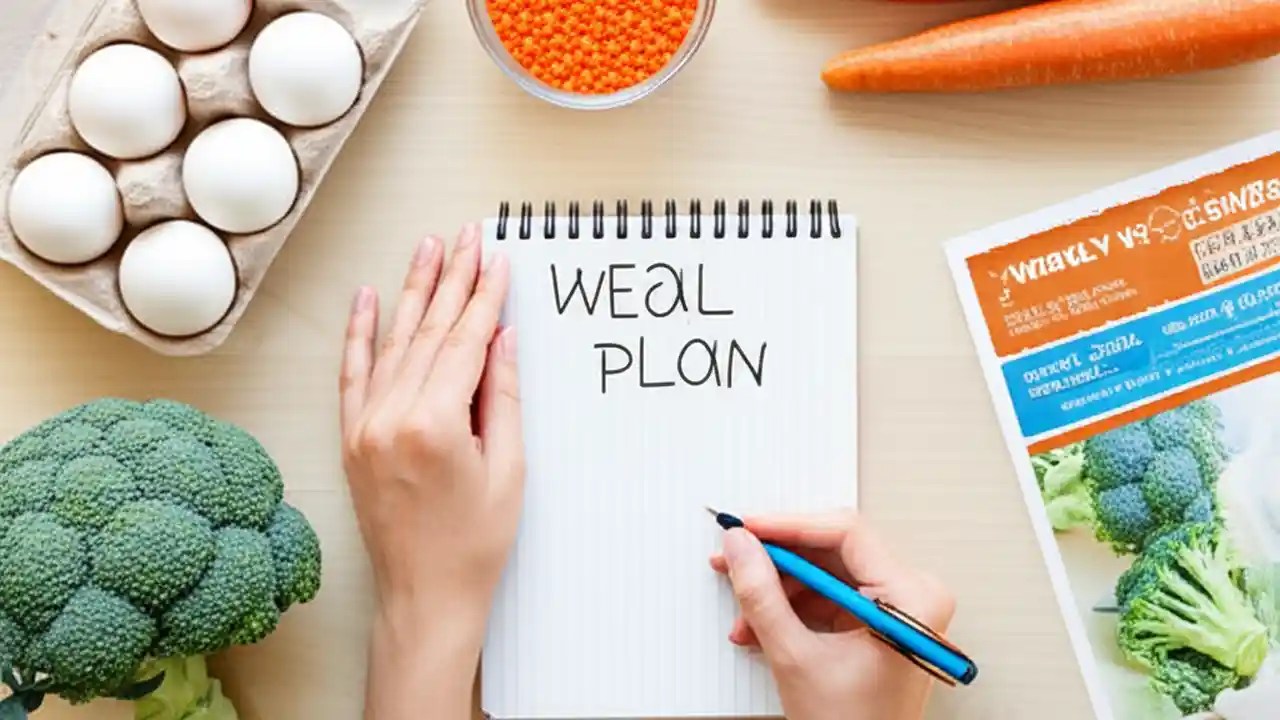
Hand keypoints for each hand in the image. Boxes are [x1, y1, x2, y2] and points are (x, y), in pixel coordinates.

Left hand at [340, 224, 522, 719]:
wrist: (424, 597)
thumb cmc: (473, 545)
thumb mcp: (507, 469)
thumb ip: (503, 396)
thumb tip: (502, 339)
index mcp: (434, 424)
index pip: (465, 342)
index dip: (486, 297)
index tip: (498, 259)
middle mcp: (391, 417)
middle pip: (429, 332)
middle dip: (453, 279)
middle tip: (467, 237)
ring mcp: (364, 427)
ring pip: (394, 343)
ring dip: (414, 292)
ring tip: (429, 250)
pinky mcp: (351, 439)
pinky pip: (353, 374)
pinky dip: (361, 334)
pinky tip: (369, 298)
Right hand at [711, 512, 955, 719]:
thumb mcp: (797, 657)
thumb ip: (762, 596)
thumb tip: (741, 548)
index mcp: (912, 599)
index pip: (846, 534)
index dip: (789, 526)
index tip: (750, 528)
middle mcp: (913, 596)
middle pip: (833, 551)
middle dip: (778, 561)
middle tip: (738, 556)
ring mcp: (897, 609)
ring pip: (825, 574)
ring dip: (779, 590)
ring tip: (746, 612)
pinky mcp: (879, 622)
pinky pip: (830, 596)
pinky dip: (792, 607)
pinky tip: (762, 623)